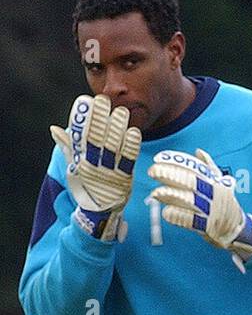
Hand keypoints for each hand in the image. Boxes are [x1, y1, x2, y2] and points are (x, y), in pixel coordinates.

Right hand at [51, 94, 140, 240]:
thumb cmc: (85, 187)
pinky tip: (134, 132)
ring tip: (121, 111)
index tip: (86, 100)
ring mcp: (109, 172)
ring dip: (118, 128)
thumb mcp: (73, 167)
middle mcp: (93, 165)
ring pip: (113, 147)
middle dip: (100, 119)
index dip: (83, 117)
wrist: (96, 214)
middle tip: (105, 100)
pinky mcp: (124, 179)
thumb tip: (54, 128)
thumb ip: (68, 147)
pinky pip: (128, 160)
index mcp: (80, 160)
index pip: (81, 134)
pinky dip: (131, 147)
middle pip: (97, 138)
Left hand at [147, 147, 251, 265]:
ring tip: (156, 193)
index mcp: (214, 182)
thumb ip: (208, 167)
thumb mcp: (220, 183)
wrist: (238, 229)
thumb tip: (198, 151)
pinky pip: (191, 221)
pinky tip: (166, 213)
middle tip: (153, 171)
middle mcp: (213, 194)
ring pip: (189, 200)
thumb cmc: (226, 204)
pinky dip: (178, 216)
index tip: (159, 158)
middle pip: (189, 182)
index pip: (193, 168)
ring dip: (171, 196)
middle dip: (170, 175)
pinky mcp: (208, 226)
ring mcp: (211, 210)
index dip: (176, 162)